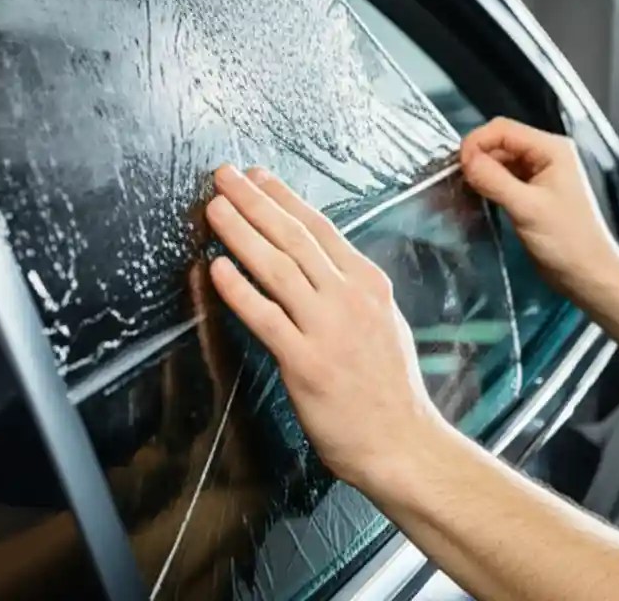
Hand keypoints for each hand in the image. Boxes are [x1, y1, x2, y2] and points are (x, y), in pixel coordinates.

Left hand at [204, 165, 445, 490]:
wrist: (403, 444)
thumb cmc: (391, 390)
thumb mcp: (385, 323)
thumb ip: (353, 292)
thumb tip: (321, 265)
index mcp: (370, 285)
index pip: (320, 229)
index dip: (284, 198)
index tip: (256, 176)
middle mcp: (350, 299)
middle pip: (295, 238)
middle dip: (255, 202)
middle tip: (224, 175)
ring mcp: (329, 329)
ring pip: (278, 268)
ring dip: (242, 234)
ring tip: (214, 209)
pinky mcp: (307, 363)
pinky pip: (266, 317)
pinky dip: (240, 290)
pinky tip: (217, 268)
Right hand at [460, 117, 618, 301]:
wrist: (587, 275)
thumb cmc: (565, 240)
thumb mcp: (527, 208)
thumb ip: (494, 180)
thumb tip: (464, 159)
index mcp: (551, 148)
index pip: (503, 129)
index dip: (476, 142)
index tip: (457, 166)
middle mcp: (545, 155)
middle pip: (499, 143)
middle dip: (475, 159)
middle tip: (454, 182)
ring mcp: (538, 174)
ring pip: (498, 162)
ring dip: (479, 174)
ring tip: (460, 192)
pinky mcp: (531, 194)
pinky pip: (502, 180)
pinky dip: (487, 187)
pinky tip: (474, 199)